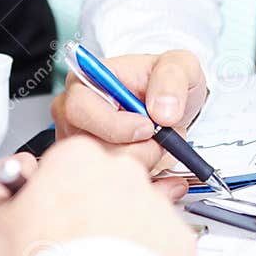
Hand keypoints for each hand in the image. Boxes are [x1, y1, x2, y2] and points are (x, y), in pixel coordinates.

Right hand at [0, 136, 195, 255]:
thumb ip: (2, 188)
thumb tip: (13, 179)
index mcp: (77, 158)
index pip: (71, 160)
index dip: (59, 189)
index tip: (53, 211)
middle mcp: (122, 171)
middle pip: (108, 180)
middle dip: (94, 205)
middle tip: (75, 241)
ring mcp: (154, 201)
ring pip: (136, 208)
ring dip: (121, 228)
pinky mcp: (177, 234)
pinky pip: (161, 237)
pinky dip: (146, 252)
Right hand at [50, 50, 205, 190]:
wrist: (174, 107)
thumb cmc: (167, 83)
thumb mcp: (180, 66)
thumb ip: (171, 80)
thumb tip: (162, 110)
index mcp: (87, 82)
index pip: (79, 108)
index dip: (113, 124)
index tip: (147, 128)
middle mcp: (75, 115)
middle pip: (86, 145)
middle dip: (133, 148)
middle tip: (160, 140)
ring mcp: (80, 146)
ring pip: (100, 170)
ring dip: (140, 164)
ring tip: (159, 148)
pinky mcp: (92, 170)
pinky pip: (112, 188)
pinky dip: (143, 183)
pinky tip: (161, 171)